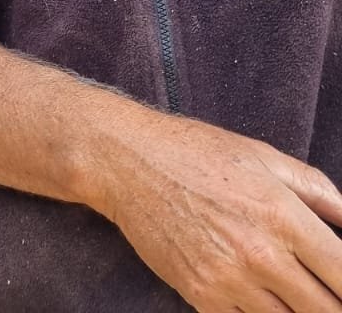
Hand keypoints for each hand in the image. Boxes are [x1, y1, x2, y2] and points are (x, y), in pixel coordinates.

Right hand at [98, 109, 341, 310]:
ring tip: (299, 299)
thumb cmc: (195, 151)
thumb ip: (317, 189)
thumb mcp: (263, 156)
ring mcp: (230, 280)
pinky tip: (265, 301)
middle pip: (324, 311)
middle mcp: (261, 254)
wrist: (126, 162)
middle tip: (327, 297)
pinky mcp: (202, 296)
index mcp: (283, 215)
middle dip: (333, 307)